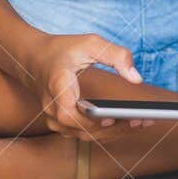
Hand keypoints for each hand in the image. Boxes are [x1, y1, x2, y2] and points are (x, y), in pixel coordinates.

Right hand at [29, 34, 144, 140]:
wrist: (33, 58)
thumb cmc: (61, 50)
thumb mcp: (90, 43)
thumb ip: (116, 55)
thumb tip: (136, 78)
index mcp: (57, 88)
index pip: (70, 114)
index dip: (91, 121)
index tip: (113, 118)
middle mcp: (53, 109)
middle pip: (85, 130)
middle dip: (116, 128)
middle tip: (144, 121)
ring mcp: (56, 120)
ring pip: (87, 135)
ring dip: (115, 132)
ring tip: (142, 123)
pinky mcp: (63, 124)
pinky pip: (86, 133)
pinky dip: (107, 130)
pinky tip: (127, 123)